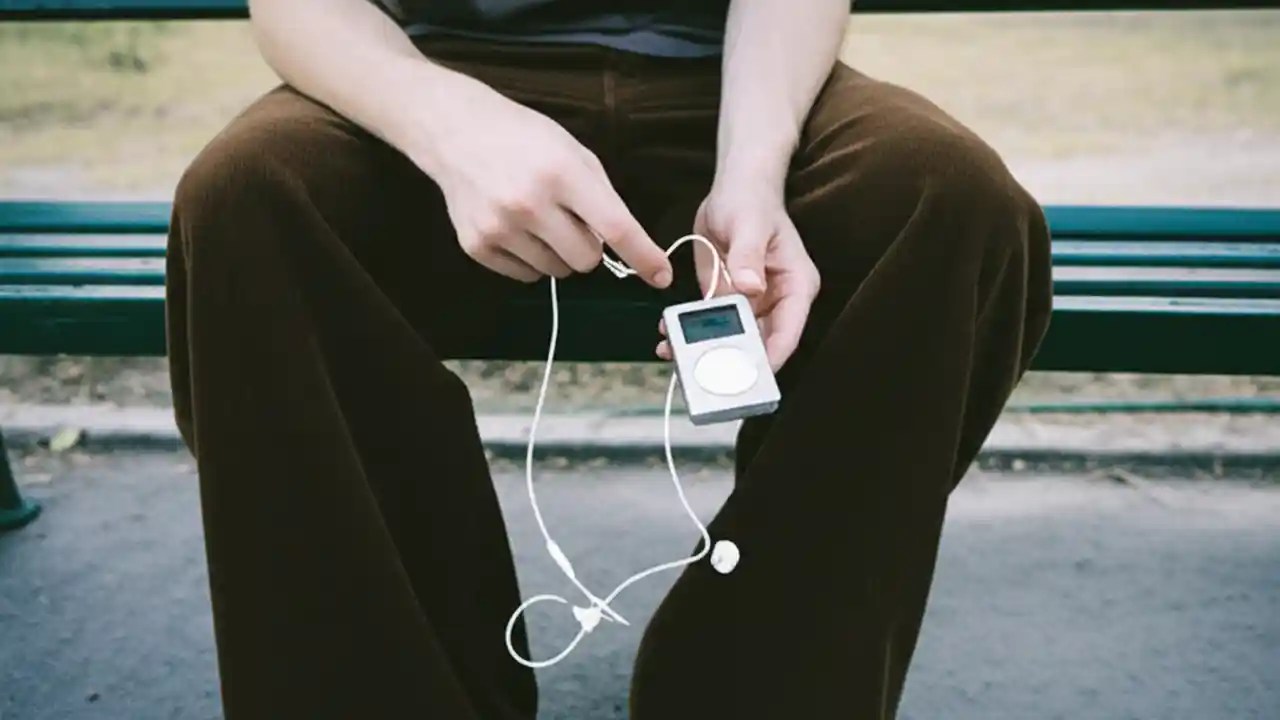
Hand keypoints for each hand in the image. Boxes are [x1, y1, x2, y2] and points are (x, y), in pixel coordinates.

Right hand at [410, 80, 671, 286]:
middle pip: (586, 260)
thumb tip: (622, 244)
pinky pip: (525, 276)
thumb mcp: (572, 151)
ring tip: (538, 219)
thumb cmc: (523, 138)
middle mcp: (529, 204)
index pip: (615, 226)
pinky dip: (530, 259)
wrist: (454, 132)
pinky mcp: (476, 246)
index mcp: (562, 173)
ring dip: (558, 253)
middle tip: (570, 220)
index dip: (643, 255)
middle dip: (588, 246)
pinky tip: (515, 228)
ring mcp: (499, 228)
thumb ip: (600, 196)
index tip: (661, 276)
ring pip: (556, 272)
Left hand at [658, 181, 819, 370]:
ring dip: (707, 351)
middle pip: (761, 344)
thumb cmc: (751, 201)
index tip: (747, 377)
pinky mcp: (729, 299)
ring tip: (675, 355)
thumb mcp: (749, 225)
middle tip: (704, 376)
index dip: (769, 358)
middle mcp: (777, 301)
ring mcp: (752, 303)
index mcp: (796, 287)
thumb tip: (750, 288)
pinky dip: (693, 333)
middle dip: (733, 362)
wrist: (735, 188)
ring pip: (734, 339)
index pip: (788, 333)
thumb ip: (749, 257)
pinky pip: (713, 324)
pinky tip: (669, 338)